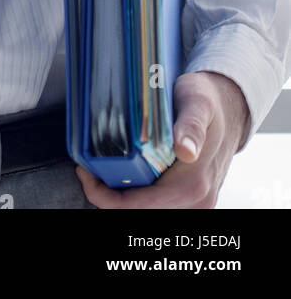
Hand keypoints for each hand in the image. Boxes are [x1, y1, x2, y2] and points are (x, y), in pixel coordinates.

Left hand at [75, 70, 249, 208]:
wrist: (230, 107)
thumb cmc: (210, 101)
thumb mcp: (197, 102)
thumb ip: (191, 125)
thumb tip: (185, 149)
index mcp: (193, 185)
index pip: (138, 207)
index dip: (105, 196)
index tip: (85, 172)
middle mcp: (196, 200)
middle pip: (138, 213)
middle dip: (108, 195)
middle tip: (88, 168)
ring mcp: (194, 202)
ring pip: (146, 210)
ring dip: (121, 195)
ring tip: (102, 168)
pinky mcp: (190, 197)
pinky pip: (156, 204)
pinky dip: (135, 193)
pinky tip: (124, 172)